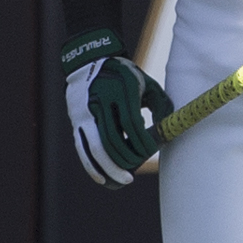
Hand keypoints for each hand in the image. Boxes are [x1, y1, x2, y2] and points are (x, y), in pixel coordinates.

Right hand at [61, 30, 172, 187]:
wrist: (91, 61)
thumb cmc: (127, 76)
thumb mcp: (148, 84)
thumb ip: (161, 107)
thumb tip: (165, 134)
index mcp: (121, 89)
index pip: (131, 123)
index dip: (141, 142)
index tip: (150, 152)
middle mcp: (100, 100)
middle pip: (112, 139)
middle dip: (126, 160)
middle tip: (138, 170)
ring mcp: (86, 111)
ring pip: (96, 147)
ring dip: (110, 168)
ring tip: (123, 180)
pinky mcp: (76, 121)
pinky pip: (83, 148)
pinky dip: (92, 166)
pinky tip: (103, 179)